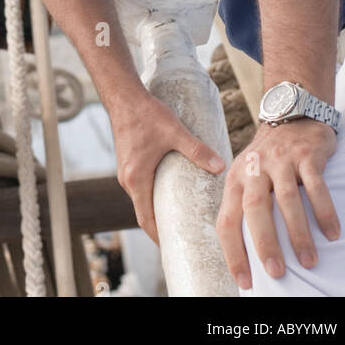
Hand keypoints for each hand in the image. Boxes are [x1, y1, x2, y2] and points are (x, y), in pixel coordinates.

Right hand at [111, 92, 225, 242]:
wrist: (123, 95)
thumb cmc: (146, 113)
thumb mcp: (175, 132)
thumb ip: (197, 150)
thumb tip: (220, 167)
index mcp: (137, 179)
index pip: (146, 220)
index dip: (159, 237)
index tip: (174, 249)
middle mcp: (127, 179)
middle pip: (143, 212)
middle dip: (161, 225)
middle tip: (183, 235)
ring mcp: (125, 170)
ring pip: (141, 198)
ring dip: (156, 208)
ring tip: (178, 215)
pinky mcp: (127, 161)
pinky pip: (139, 185)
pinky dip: (151, 194)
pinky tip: (167, 189)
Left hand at [216, 119, 339, 288]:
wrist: (291, 113)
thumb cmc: (268, 158)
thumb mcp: (246, 175)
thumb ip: (243, 206)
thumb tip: (243, 251)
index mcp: (235, 179)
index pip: (226, 220)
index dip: (233, 252)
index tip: (244, 281)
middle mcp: (254, 169)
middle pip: (254, 209)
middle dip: (264, 244)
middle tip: (276, 273)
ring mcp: (281, 161)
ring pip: (286, 200)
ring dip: (298, 233)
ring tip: (307, 261)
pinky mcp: (306, 155)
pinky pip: (316, 186)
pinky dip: (324, 210)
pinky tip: (331, 234)